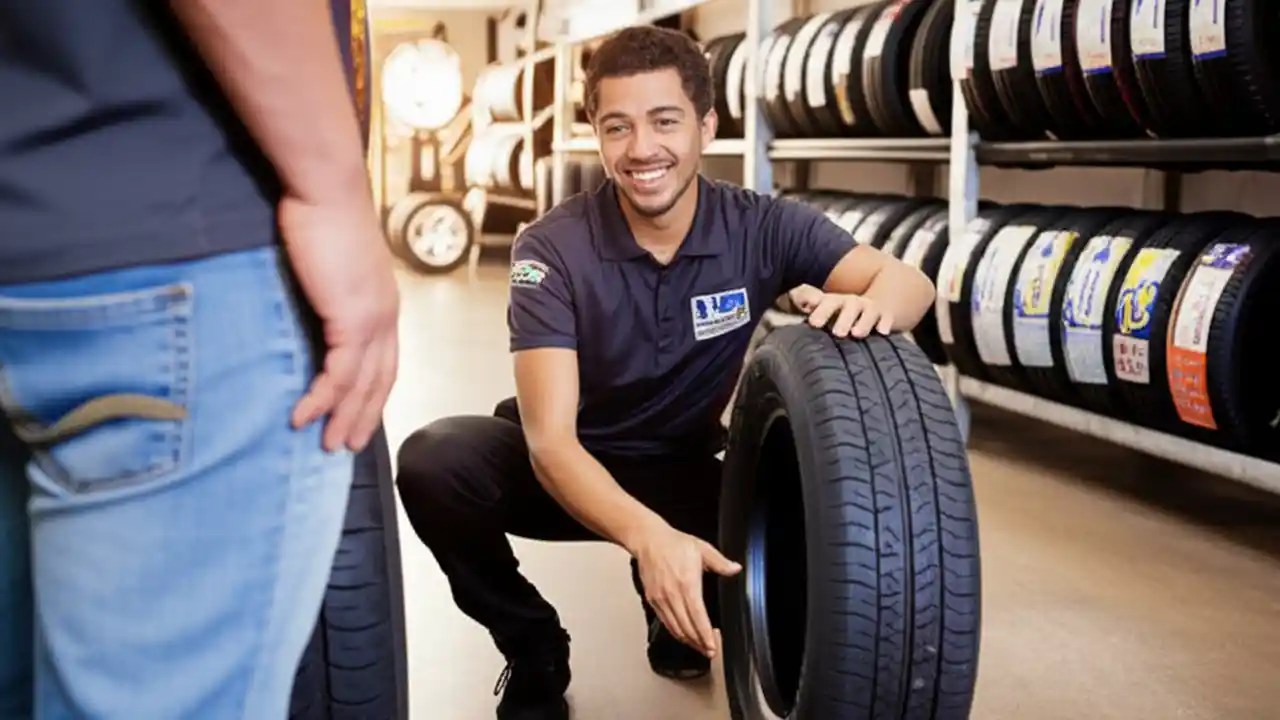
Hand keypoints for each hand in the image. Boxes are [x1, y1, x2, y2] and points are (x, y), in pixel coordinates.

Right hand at [280, 192, 399, 452]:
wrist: (326, 187)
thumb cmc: (322, 214)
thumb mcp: (331, 260)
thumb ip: (328, 288)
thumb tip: (312, 303)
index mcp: (383, 303)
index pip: (384, 360)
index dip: (372, 393)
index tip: (357, 416)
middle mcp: (385, 316)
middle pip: (380, 381)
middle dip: (363, 416)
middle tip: (344, 446)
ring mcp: (372, 320)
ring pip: (362, 385)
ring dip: (343, 418)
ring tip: (325, 444)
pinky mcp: (350, 319)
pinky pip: (338, 373)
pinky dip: (321, 399)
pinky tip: (303, 417)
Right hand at [630, 524, 741, 657]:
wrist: (648, 540)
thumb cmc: (673, 544)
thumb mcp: (702, 549)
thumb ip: (720, 562)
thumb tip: (736, 569)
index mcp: (687, 584)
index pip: (697, 617)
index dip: (705, 635)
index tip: (712, 645)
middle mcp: (672, 595)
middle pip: (686, 627)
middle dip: (699, 643)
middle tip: (710, 651)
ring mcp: (661, 599)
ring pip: (675, 628)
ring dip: (688, 641)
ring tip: (699, 647)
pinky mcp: (652, 600)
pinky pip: (665, 622)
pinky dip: (675, 632)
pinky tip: (683, 635)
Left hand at [796, 290, 892, 338]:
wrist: (870, 304)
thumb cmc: (838, 314)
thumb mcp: (822, 310)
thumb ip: (807, 302)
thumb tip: (803, 303)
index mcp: (835, 302)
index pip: (827, 303)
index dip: (822, 312)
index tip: (814, 323)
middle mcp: (853, 303)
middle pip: (849, 306)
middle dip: (843, 318)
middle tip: (837, 333)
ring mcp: (870, 309)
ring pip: (868, 311)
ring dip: (863, 322)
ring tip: (857, 334)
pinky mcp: (886, 316)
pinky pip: (887, 318)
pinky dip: (885, 323)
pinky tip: (883, 332)